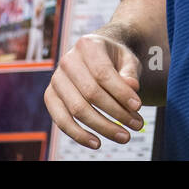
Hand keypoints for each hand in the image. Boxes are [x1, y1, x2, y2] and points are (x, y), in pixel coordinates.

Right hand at [45, 31, 144, 149]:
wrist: (96, 55)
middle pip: (91, 93)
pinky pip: (61, 120)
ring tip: (124, 136)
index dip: (121, 92)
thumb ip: (130, 72)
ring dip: (103, 127)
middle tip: (137, 125)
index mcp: (87, 45)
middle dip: (116, 113)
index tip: (139, 106)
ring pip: (77, 110)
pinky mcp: (50, 97)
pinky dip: (78, 135)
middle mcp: (67, 61)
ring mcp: (56, 79)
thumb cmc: (114, 58)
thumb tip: (132, 87)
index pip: (103, 73)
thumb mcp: (127, 59)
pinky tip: (97, 143)